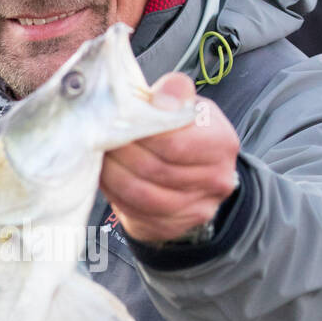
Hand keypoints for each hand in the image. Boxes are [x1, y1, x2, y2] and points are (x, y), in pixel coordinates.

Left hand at [100, 73, 239, 243]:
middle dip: (121, 153)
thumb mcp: (184, 105)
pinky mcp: (173, 226)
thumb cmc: (183, 133)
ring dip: (113, 174)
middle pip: (156, 169)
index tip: (117, 121)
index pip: (175, 143)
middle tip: (100, 138)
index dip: (140, 133)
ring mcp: (197, 208)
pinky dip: (115, 192)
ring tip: (101, 155)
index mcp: (221, 143)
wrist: (190, 173)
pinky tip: (106, 176)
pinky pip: (136, 212)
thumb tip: (165, 94)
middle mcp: (217, 179)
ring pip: (143, 194)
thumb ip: (175, 94)